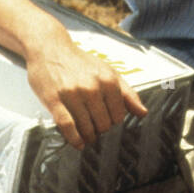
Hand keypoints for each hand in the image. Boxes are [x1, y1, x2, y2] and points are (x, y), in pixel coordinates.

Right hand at [24, 30, 146, 149]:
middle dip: (101, 129)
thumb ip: (127, 93)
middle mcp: (92, 87)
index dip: (114, 121)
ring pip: (86, 127)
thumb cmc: (81, 62)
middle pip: (103, 124)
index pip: (118, 115)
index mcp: (108, 80)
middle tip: (96, 127)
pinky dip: (74, 138)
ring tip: (88, 136)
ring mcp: (72, 94)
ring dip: (89, 136)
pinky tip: (78, 143)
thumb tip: (143, 113)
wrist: (51, 49)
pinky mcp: (54, 100)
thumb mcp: (108, 72)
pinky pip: (67, 126)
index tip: (108, 120)